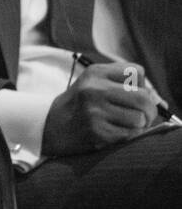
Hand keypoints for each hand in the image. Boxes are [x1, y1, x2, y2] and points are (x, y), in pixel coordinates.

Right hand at [42, 62, 156, 156]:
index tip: (133, 95)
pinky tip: (113, 133)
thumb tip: (159, 102)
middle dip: (149, 110)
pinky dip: (127, 136)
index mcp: (95, 73)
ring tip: (123, 125)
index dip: (141, 85)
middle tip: (143, 116)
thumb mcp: (95, 85)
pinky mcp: (97, 132)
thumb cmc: (79, 105)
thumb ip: (125, 87)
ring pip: (139, 119)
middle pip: (143, 97)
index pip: (136, 72)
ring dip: (138, 126)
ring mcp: (94, 111)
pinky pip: (129, 134)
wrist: (48, 126)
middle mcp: (94, 89)